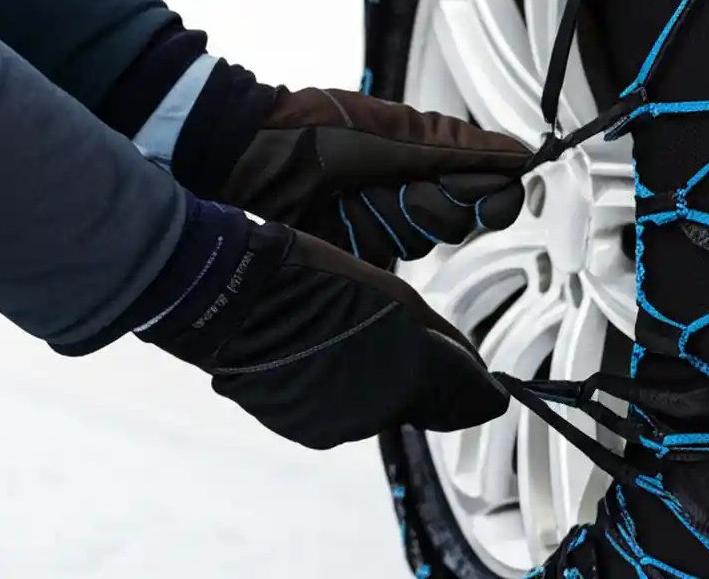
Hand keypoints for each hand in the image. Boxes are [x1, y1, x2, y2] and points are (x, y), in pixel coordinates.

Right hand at [137, 214, 508, 448]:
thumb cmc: (313, 277)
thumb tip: (470, 364)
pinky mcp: (304, 430)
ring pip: (383, 410)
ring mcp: (341, 425)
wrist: (230, 294)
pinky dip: (341, 391)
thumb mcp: (396, 294)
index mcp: (414, 372)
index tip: (478, 374)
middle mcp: (382, 411)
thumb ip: (441, 338)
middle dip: (425, 378)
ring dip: (379, 383)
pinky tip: (320, 355)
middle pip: (428, 406)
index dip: (479, 385)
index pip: (475, 401)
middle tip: (396, 335)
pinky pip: (342, 415)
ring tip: (347, 337)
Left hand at [176, 71, 532, 267]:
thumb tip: (517, 154)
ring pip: (418, 242)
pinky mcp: (354, 252)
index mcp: (421, 155)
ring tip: (354, 199)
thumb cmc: (311, 130)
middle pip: (452, 218)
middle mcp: (403, 191)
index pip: (481, 185)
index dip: (488, 194)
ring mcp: (378, 223)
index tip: (494, 199)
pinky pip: (384, 265)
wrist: (243, 155)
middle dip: (429, 204)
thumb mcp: (392, 134)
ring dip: (390, 221)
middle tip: (399, 188)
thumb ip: (457, 149)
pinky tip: (344, 227)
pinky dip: (370, 249)